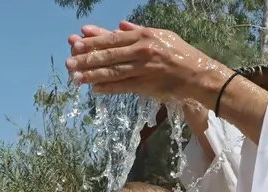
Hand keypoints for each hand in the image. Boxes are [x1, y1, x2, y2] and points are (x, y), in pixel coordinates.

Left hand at [66, 21, 228, 103]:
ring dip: (92, 75)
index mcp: (144, 36)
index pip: (113, 39)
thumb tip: (120, 27)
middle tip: (69, 61)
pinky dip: (108, 88)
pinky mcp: (146, 86)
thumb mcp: (162, 35)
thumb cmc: (181, 54)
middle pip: (109, 55)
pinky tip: (94, 88)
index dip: (93, 41)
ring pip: (112, 71)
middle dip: (87, 58)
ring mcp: (143, 69)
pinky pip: (123, 87)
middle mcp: (142, 51)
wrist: (199, 75)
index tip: (77, 42)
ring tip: (75, 77)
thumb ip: (140, 31)